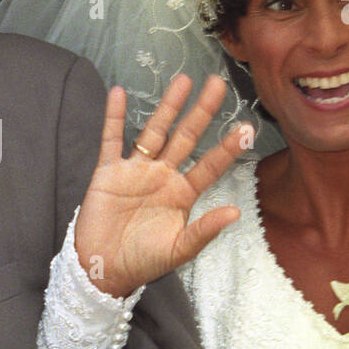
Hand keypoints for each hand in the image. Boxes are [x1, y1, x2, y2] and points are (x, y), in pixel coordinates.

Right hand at [75, 74, 248, 296]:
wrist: (102, 267)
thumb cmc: (143, 261)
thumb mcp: (179, 250)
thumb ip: (205, 230)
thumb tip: (235, 212)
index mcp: (182, 194)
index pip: (210, 165)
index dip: (227, 148)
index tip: (246, 128)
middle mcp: (162, 175)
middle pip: (185, 137)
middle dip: (201, 112)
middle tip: (217, 84)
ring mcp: (136, 170)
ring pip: (154, 131)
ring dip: (167, 107)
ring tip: (182, 81)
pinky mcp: (109, 171)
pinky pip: (112, 139)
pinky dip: (114, 117)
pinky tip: (119, 94)